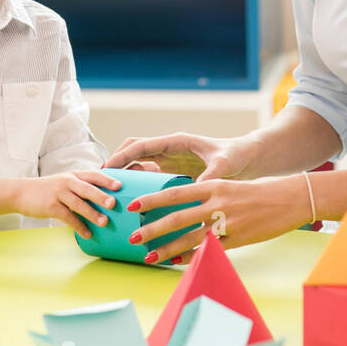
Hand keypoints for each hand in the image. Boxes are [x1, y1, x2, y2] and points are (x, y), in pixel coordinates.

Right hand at [16, 170, 121, 239]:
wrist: (22, 193)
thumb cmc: (49, 189)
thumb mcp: (65, 182)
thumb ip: (82, 187)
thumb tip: (105, 198)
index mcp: (74, 175)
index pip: (93, 175)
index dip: (107, 180)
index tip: (120, 185)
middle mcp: (67, 182)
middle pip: (86, 188)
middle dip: (101, 195)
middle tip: (114, 203)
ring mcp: (58, 193)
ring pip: (78, 204)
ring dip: (92, 214)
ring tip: (104, 222)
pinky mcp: (51, 206)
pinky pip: (68, 217)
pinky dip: (79, 226)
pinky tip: (87, 234)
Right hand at [105, 133, 258, 182]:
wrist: (246, 158)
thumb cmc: (235, 155)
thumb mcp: (224, 164)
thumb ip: (211, 175)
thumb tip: (198, 190)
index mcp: (175, 142)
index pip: (140, 146)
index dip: (120, 156)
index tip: (105, 169)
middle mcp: (168, 149)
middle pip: (132, 152)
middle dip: (115, 164)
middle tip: (99, 182)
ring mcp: (169, 161)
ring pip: (138, 165)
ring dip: (124, 176)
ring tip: (110, 195)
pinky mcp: (172, 173)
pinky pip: (149, 177)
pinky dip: (138, 186)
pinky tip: (133, 203)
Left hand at [125, 175, 312, 264]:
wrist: (291, 198)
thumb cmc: (259, 191)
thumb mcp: (230, 186)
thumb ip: (207, 195)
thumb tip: (183, 205)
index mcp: (213, 185)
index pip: (175, 192)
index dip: (152, 200)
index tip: (133, 205)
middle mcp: (217, 202)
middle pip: (177, 217)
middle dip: (152, 228)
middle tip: (132, 237)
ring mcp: (227, 222)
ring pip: (190, 238)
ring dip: (167, 249)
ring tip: (149, 256)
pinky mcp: (238, 239)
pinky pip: (209, 250)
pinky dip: (191, 257)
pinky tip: (177, 263)